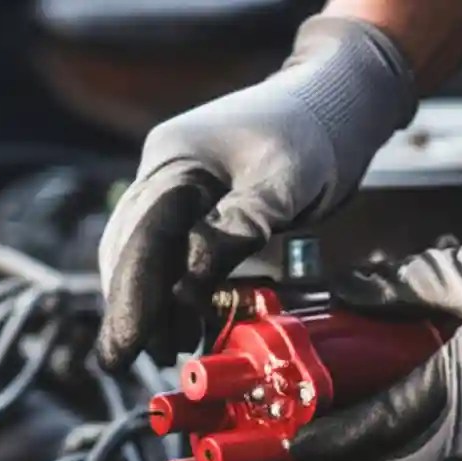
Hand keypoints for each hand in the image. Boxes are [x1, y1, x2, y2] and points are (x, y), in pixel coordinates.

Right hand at [96, 16, 415, 370]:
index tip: (126, 347)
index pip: (143, 238)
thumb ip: (235, 230)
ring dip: (149, 303)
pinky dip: (170, 289)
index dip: (132, 298)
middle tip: (129, 360)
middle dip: (130, 309)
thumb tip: (188, 287)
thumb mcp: (281, 182)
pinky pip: (167, 251)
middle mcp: (162, 171)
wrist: (335, 99)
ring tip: (168, 349)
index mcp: (174, 158)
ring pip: (142, 254)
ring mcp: (174, 185)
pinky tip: (181, 321)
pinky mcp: (193, 202)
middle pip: (130, 249)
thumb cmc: (314, 131)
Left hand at [291, 232, 461, 460]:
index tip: (291, 448)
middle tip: (303, 457)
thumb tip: (345, 293)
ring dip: (387, 441)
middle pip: (399, 458)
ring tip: (342, 424)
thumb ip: (401, 287)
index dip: (331, 440)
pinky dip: (429, 427)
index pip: (380, 428)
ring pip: (432, 451)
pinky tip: (406, 403)